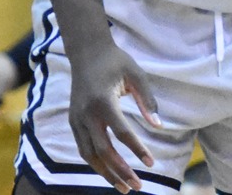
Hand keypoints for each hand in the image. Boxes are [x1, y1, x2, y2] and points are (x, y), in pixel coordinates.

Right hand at [68, 41, 161, 192]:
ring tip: (123, 188)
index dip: (137, 150)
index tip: (152, 163)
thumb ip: (147, 100)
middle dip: (121, 171)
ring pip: (89, 154)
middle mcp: (86, 113)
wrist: (86, 51)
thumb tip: (159, 126)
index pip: (121, 133)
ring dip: (106, 173)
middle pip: (103, 150)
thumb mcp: (136, 75)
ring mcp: (76, 118)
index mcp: (103, 100)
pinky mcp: (73, 120)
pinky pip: (83, 148)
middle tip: (137, 186)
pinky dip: (95, 163)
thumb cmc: (116, 61)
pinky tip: (109, 172)